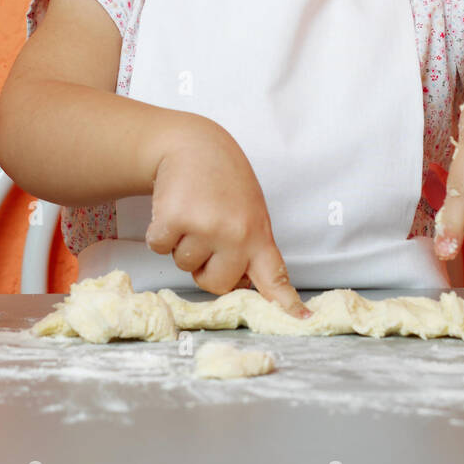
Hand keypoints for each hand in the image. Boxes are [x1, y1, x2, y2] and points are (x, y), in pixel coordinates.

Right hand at [145, 116, 310, 317]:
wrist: (194, 144)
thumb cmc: (223, 180)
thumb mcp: (249, 210)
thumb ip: (249, 245)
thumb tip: (242, 282)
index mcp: (258, 234)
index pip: (275, 275)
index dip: (286, 302)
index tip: (303, 318)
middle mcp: (235, 235)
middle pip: (216, 284)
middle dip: (206, 267)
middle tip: (206, 233)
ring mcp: (205, 228)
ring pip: (184, 265)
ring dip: (182, 244)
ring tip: (193, 213)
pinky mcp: (175, 220)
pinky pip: (160, 247)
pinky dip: (161, 232)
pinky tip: (174, 207)